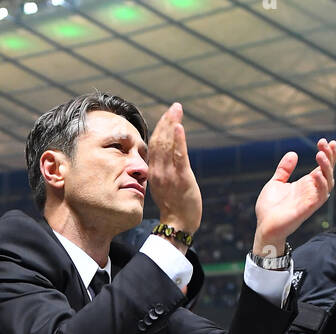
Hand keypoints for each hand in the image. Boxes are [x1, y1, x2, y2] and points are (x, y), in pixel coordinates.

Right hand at [148, 102, 201, 235]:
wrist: (177, 225)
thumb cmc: (173, 207)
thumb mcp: (163, 185)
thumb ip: (163, 170)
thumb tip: (166, 156)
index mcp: (154, 172)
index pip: (155, 145)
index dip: (160, 128)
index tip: (168, 114)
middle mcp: (159, 171)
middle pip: (160, 141)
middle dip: (167, 121)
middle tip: (175, 106)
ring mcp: (169, 175)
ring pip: (168, 145)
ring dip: (172, 125)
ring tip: (177, 110)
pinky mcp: (182, 179)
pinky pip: (179, 157)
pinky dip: (179, 140)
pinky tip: (179, 127)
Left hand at [253, 139, 335, 255]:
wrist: (263, 228)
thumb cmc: (269, 209)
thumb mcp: (276, 183)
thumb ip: (284, 169)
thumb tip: (293, 154)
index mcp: (305, 185)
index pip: (322, 167)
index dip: (327, 154)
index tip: (325, 140)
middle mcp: (311, 191)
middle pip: (328, 172)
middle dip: (330, 156)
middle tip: (324, 143)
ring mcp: (310, 200)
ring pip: (328, 182)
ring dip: (327, 167)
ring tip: (320, 154)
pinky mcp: (308, 209)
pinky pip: (321, 196)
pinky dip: (321, 184)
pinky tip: (317, 173)